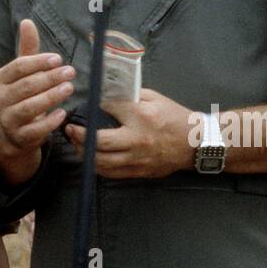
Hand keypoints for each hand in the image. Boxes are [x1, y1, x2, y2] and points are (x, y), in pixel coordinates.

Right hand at [0, 19, 74, 186]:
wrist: (13, 132)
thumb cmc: (22, 95)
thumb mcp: (23, 73)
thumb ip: (28, 49)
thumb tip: (27, 21)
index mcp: (0, 79)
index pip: (18, 67)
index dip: (38, 62)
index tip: (58, 59)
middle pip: (26, 86)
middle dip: (49, 78)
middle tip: (71, 72)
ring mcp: (8, 119)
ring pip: (29, 107)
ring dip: (51, 97)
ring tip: (69, 88)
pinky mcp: (19, 136)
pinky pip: (35, 129)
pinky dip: (49, 121)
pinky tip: (62, 113)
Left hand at [63, 88, 195, 178]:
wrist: (196, 143)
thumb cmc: (175, 117)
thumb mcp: (154, 97)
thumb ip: (130, 95)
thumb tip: (106, 94)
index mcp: (141, 116)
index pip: (108, 109)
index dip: (93, 107)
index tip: (85, 107)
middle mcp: (137, 139)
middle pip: (98, 142)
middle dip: (78, 136)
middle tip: (70, 129)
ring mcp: (138, 159)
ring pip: (102, 162)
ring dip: (84, 153)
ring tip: (76, 144)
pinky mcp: (140, 172)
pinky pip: (112, 173)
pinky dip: (98, 166)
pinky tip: (91, 158)